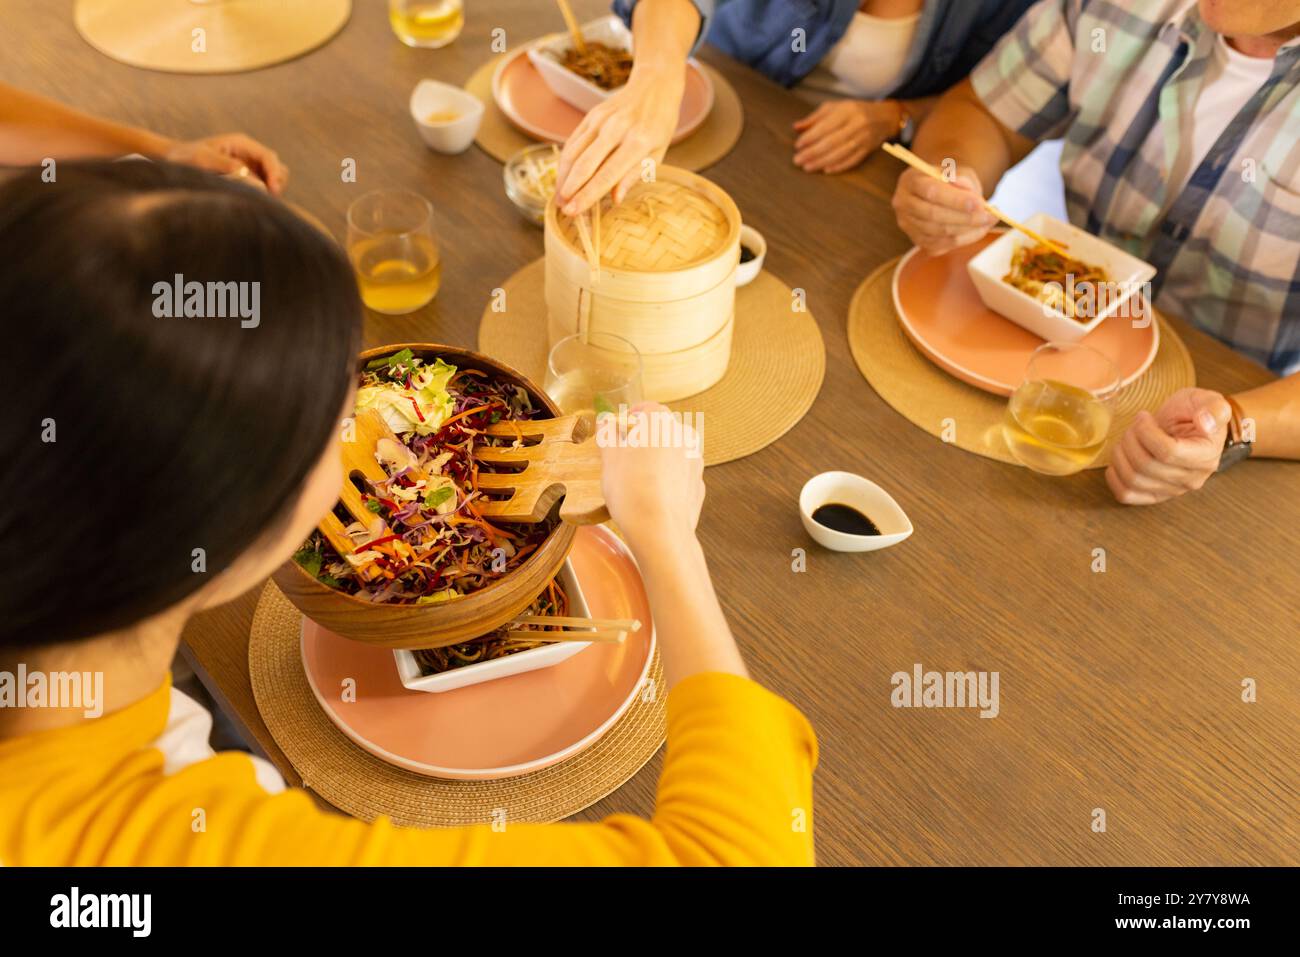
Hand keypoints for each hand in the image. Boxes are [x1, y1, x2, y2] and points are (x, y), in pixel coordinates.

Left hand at [164, 133, 288, 194]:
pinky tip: (254, 201)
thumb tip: (254, 181)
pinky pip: (265, 187)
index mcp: (241, 144)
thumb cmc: (186, 157)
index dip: (274, 173)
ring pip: (275, 178)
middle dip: (277, 182)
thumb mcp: (202, 159)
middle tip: (269, 198)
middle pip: (278, 167)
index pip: (269, 157)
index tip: (273, 190)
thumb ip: (227, 167)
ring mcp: (250, 166)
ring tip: (260, 201)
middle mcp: (249, 154)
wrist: (175, 160)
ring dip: (272, 189)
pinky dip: (265, 195)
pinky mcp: (248, 178)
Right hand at [555, 67, 684, 215]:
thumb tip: (614, 199)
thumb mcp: (656, 155)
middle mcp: (616, 129)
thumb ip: (634, 176)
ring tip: (560, 198)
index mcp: (638, 143)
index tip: (574, 212)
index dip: (587, 195)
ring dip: (563, 178)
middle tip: (563, 209)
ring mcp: (601, 120)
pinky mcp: (592, 115)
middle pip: (585, 165)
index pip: (607, 175)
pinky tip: (563, 177)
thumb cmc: (659, 126)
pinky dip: (565, 162)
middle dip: (570, 190)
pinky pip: (573, 141)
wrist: (655, 85)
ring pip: (573, 153)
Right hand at [596, 402, 703, 550]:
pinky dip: (668, 480)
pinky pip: (680, 476)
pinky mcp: (698, 485)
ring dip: (658, 459)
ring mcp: (695, 462)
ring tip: (637, 478)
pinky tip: (652, 495)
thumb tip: (606, 422)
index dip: (632, 416)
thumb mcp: (609, 458)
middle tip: (625, 455)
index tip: (620, 428)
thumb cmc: (631, 489)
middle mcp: (684, 436)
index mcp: (661, 422)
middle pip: (662, 430)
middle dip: (644, 438)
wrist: (660, 530)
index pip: (647, 408)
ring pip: (673, 453)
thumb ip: (608, 434)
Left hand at [792, 99, 899, 173]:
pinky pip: (853, 160)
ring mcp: (864, 138)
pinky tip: (826, 170)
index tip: (798, 145)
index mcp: (846, 111)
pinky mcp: (868, 150)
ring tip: (807, 167)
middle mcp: (857, 124)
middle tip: (797, 160)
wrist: (884, 117)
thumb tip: (796, 127)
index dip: (811, 137)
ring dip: (822, 161)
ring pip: (841, 152)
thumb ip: (815, 118)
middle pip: (832, 141)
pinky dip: (839, 166)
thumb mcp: (835, 108)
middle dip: (813, 152)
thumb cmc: (853, 112)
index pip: (826, 126)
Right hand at [890, 163, 996, 254]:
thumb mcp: (958, 170)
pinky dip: (962, 240)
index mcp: (910, 180)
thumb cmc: (948, 179)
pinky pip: (939, 245)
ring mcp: (907, 224)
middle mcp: (903, 203)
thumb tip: (973, 199)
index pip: (931, 192)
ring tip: (987, 222)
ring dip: (966, 231)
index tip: (979, 204)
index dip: (955, 200)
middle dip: (964, 218)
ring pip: (937, 233)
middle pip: (932, 215)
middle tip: (988, 216)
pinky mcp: (916, 239)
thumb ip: (964, 180)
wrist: (938, 190)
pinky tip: (976, 231)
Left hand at [1106, 388, 1232, 504]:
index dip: (1146, 432)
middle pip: (1146, 466)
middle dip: (1131, 440)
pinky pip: (1127, 494)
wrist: (1187, 425)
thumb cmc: (1194, 411)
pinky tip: (1119, 459)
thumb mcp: (1208, 400)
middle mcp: (1192, 479)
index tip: (1143, 416)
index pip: (1168, 452)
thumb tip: (1207, 423)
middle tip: (1133, 426)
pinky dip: (1114, 478)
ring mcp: (1173, 490)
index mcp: (1207, 456)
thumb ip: (1215, 408)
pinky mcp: (1155, 495)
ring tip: (1127, 438)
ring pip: (1133, 479)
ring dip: (1121, 455)